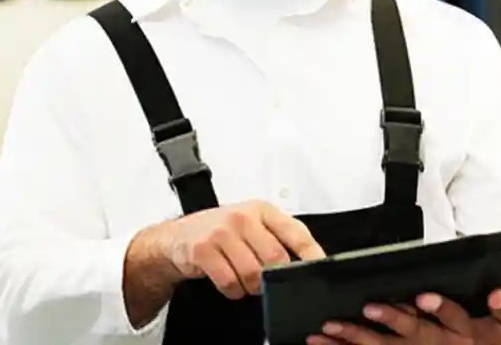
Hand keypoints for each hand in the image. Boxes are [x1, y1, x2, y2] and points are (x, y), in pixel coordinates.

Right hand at [142, 200, 326, 299]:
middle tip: (266, 281)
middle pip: (275, 258)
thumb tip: (308, 260)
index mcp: (261, 210)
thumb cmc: (220, 231)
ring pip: (252, 274)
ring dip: (251, 287)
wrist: (178, 236)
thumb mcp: (252, 223)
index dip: (312, 254)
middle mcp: (243, 217)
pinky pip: (230, 282)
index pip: (295, 232)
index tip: (322, 268)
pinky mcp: (204, 250)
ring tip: (244, 280)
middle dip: (273, 278)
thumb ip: (277, 237)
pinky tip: (229, 282)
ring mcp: (222, 232)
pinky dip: (233, 291)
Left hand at [307, 289, 500, 344]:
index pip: (454, 318)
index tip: (423, 297)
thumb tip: (497, 293)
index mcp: (465, 332)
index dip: (440, 308)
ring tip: (327, 329)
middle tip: (366, 308)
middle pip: (413, 334)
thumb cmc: (500, 342)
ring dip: (354, 341)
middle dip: (389, 321)